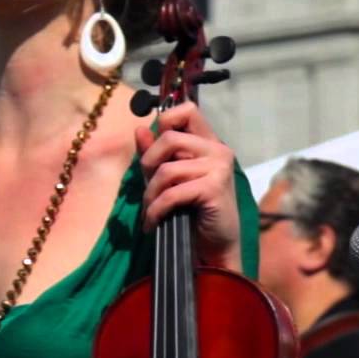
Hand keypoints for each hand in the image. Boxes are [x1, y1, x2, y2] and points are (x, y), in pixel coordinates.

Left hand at [134, 101, 240, 271]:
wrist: (214, 247)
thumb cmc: (193, 212)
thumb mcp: (169, 179)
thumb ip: (155, 154)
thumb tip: (139, 129)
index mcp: (208, 143)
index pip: (188, 110)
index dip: (166, 119)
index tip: (154, 144)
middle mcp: (218, 150)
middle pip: (170, 138)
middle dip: (149, 163)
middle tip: (147, 186)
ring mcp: (219, 168)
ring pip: (167, 169)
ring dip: (151, 194)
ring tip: (150, 210)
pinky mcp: (214, 188)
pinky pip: (172, 192)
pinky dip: (156, 209)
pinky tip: (153, 222)